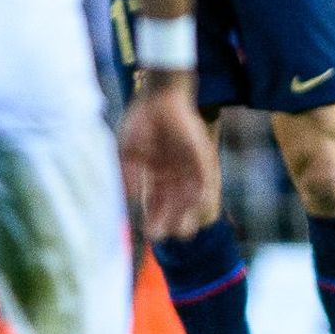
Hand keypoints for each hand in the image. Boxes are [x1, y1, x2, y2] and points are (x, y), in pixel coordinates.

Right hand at [118, 75, 217, 242]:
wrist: (159, 97)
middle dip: (169, 220)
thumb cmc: (141, 122)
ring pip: (190, 196)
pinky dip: (205, 193)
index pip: (156, 202)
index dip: (153, 217)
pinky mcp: (202, 155)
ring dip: (187, 213)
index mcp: (155, 174)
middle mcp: (173, 173)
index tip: (149, 232)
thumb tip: (128, 196)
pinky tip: (202, 207)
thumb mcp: (128, 150)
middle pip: (174, 204)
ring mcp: (188, 165)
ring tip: (183, 230)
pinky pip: (206, 178)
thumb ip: (128, 173)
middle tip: (163, 236)